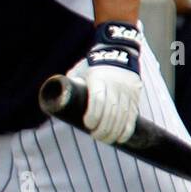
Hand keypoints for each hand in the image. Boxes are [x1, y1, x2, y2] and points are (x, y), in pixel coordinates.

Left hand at [69, 22, 141, 144]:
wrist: (118, 52)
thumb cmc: (91, 65)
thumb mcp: (79, 70)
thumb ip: (70, 84)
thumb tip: (55, 100)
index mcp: (99, 77)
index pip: (98, 98)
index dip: (94, 114)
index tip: (87, 124)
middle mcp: (115, 84)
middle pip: (111, 110)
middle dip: (103, 127)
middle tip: (95, 135)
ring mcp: (127, 90)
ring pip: (123, 115)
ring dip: (114, 130)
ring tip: (105, 139)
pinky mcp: (135, 96)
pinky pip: (133, 115)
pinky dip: (127, 129)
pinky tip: (120, 138)